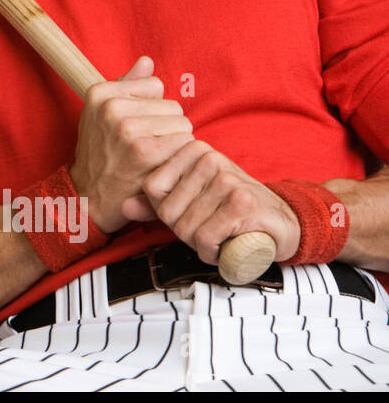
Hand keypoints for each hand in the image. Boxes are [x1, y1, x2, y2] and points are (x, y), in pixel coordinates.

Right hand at [69, 56, 195, 233]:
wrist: (89, 196)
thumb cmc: (100, 153)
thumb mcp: (101, 114)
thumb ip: (126, 85)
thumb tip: (147, 61)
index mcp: (100, 92)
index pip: (155, 85)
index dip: (152, 108)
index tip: (136, 126)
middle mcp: (111, 106)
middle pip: (173, 106)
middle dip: (168, 127)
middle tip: (147, 147)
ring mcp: (127, 128)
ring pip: (183, 124)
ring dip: (176, 144)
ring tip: (154, 158)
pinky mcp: (144, 151)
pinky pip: (184, 143)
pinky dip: (179, 158)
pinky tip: (161, 167)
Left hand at [123, 140, 301, 263]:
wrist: (280, 223)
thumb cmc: (228, 211)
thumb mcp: (188, 202)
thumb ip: (155, 202)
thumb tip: (123, 206)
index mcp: (191, 150)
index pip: (152, 189)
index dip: (166, 212)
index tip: (190, 212)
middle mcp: (208, 158)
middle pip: (168, 211)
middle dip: (184, 231)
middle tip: (209, 228)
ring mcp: (226, 177)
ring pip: (185, 227)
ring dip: (200, 244)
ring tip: (220, 235)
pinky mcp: (242, 201)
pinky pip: (205, 237)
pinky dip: (212, 251)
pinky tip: (227, 245)